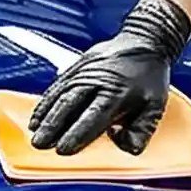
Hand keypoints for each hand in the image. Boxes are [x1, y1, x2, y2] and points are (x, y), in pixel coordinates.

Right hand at [28, 0, 190, 155]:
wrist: (145, 40)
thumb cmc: (149, 77)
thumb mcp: (156, 106)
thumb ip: (141, 130)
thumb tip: (126, 147)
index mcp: (117, 93)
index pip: (93, 117)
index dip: (77, 134)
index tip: (63, 150)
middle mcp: (97, 80)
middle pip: (70, 105)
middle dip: (53, 126)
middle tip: (40, 145)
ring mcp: (84, 71)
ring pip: (59, 95)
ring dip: (45, 115)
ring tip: (34, 133)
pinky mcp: (76, 66)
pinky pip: (57, 85)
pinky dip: (45, 101)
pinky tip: (37, 116)